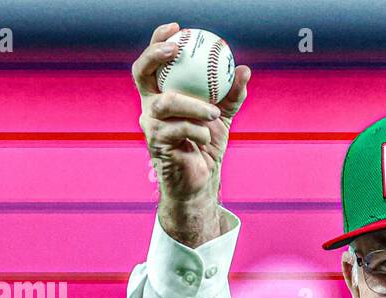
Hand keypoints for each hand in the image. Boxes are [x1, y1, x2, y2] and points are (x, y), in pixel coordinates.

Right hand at [132, 22, 251, 243]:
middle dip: (155, 55)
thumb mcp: (222, 117)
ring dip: (193, 105)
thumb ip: (231, 94)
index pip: (152, 63)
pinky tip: (207, 137)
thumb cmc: (207, 146)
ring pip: (166, 103)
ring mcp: (151, 126)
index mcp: (161, 95)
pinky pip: (180, 129)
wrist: (202, 181)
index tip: (176, 28)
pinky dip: (198, 131)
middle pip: (141, 73)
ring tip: (214, 113)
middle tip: (177, 50)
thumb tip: (244, 69)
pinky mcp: (157, 145)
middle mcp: (150, 107)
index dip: (158, 42)